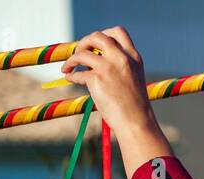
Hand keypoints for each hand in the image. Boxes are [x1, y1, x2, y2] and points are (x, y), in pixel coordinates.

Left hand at [58, 26, 172, 176]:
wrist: (136, 121)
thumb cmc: (134, 106)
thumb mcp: (132, 79)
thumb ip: (119, 66)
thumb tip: (95, 62)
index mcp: (133, 56)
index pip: (118, 32)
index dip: (103, 34)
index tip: (95, 45)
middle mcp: (121, 57)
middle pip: (97, 36)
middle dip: (85, 42)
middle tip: (79, 52)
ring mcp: (108, 67)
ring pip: (83, 53)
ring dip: (72, 59)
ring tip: (68, 67)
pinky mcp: (97, 79)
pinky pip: (78, 73)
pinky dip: (71, 75)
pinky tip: (69, 78)